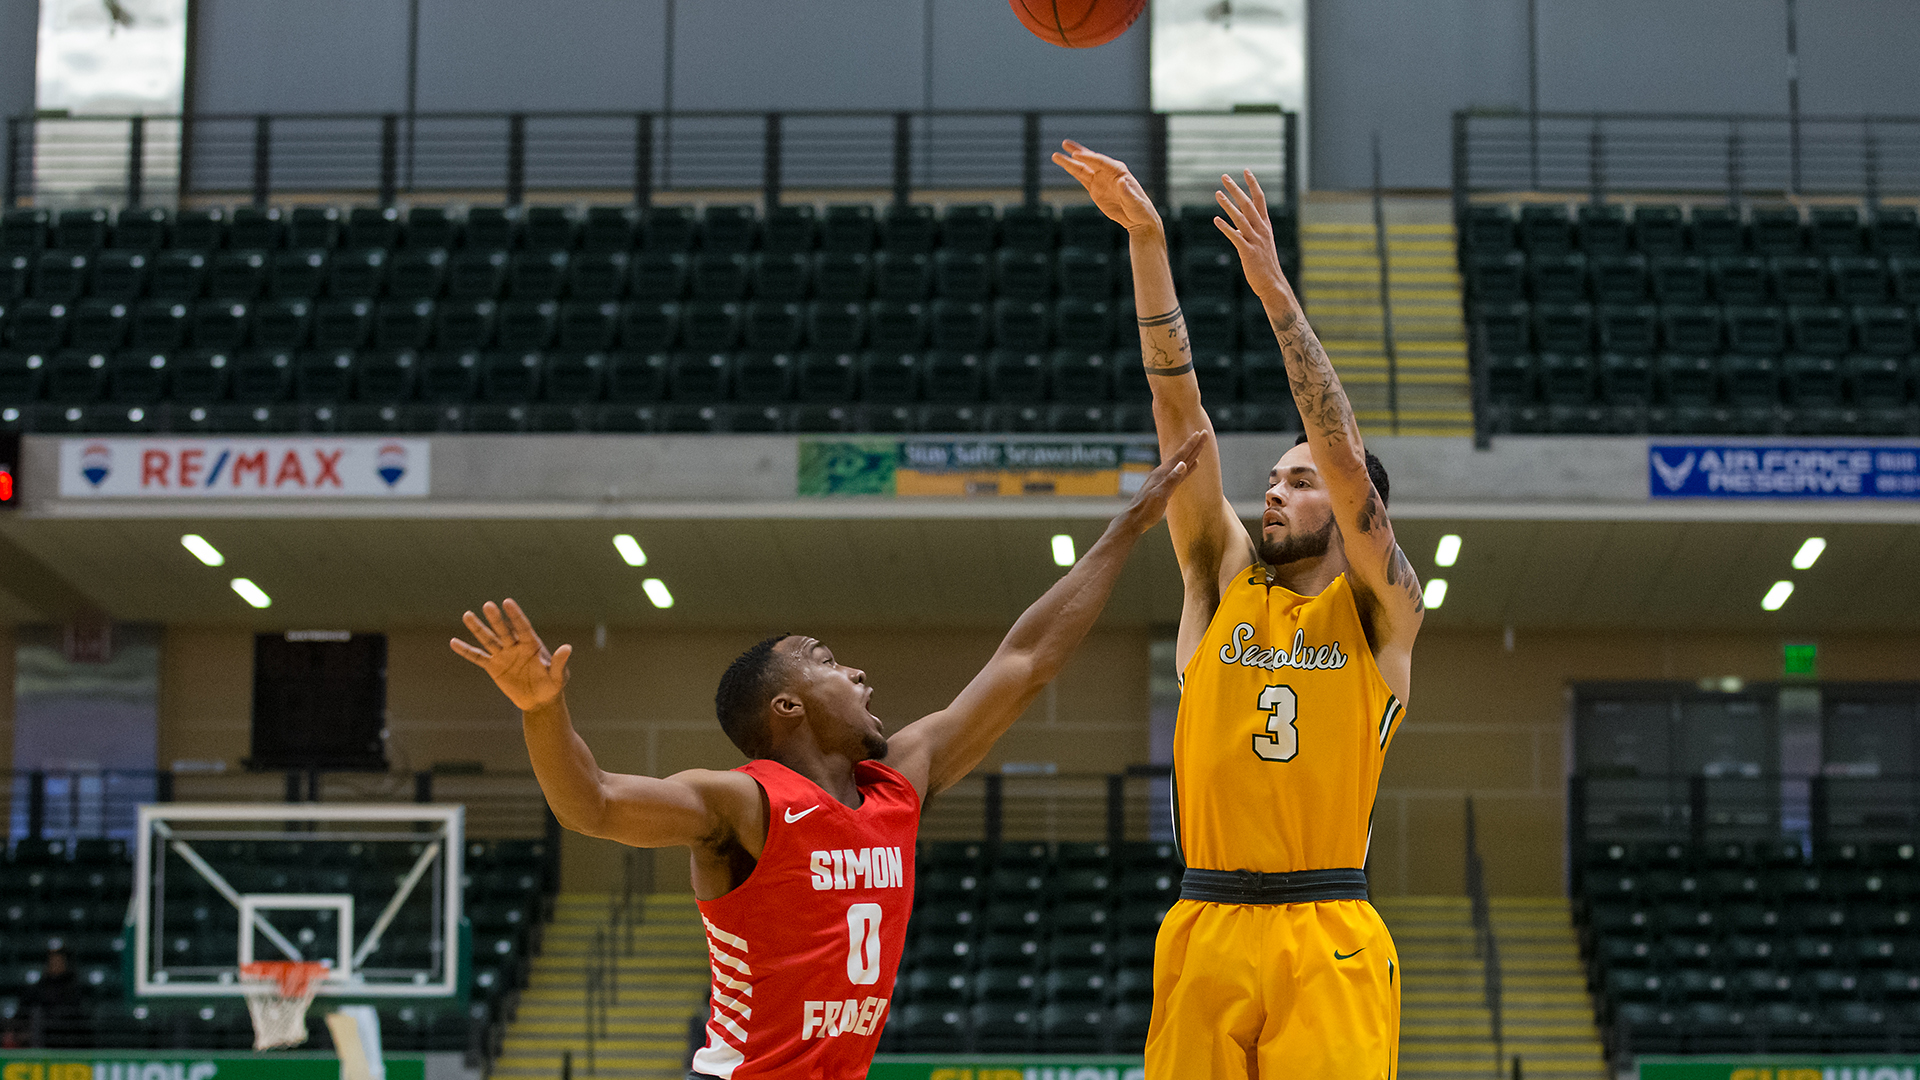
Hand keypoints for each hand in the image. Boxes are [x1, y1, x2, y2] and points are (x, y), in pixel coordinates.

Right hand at [450, 598, 571, 711]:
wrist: (539, 700)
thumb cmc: (551, 685)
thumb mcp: (558, 676)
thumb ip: (559, 662)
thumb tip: (567, 647)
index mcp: (532, 645)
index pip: (522, 627)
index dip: (515, 616)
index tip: (507, 602)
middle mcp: (515, 646)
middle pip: (504, 631)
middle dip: (496, 619)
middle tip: (488, 605)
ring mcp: (503, 655)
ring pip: (488, 639)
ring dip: (478, 629)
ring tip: (467, 615)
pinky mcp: (493, 667)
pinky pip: (478, 657)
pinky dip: (466, 651)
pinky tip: (453, 642)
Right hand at [1051, 140, 1163, 236]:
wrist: (1138, 219)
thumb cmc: (1140, 210)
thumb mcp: (1135, 203)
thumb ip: (1128, 192)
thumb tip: (1121, 182)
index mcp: (1119, 172)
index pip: (1101, 162)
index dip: (1089, 158)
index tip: (1076, 155)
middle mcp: (1108, 172)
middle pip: (1091, 160)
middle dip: (1078, 152)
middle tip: (1065, 143)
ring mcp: (1100, 180)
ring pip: (1083, 168)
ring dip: (1070, 162)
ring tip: (1056, 155)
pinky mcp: (1095, 189)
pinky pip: (1081, 178)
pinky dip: (1073, 171)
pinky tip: (1064, 163)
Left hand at [1118, 430, 1207, 533]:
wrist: (1134, 520)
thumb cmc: (1146, 510)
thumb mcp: (1160, 495)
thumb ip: (1172, 480)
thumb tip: (1183, 464)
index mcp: (1163, 473)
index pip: (1181, 456)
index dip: (1191, 445)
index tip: (1200, 433)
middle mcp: (1163, 473)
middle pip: (1182, 456)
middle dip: (1194, 445)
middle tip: (1204, 433)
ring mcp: (1163, 480)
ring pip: (1181, 464)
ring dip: (1191, 455)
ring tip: (1199, 446)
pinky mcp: (1164, 487)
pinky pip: (1179, 474)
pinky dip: (1187, 468)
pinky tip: (1190, 466)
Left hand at [1213, 171, 1297, 307]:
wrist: (1272, 283)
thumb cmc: (1263, 264)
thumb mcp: (1258, 244)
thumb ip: (1247, 232)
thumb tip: (1234, 226)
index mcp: (1265, 225)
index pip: (1260, 199)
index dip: (1253, 184)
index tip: (1246, 170)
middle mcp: (1261, 230)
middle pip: (1248, 204)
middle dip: (1236, 189)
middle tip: (1224, 176)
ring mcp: (1255, 240)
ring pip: (1241, 218)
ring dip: (1228, 205)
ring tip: (1217, 193)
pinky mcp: (1248, 252)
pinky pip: (1235, 237)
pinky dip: (1226, 227)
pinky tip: (1216, 220)